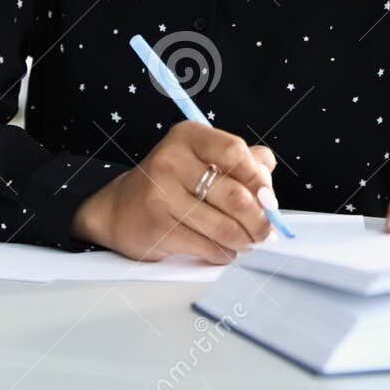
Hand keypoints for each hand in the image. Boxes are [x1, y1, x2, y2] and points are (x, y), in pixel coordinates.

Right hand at [69, 120, 276, 263]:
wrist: (120, 208)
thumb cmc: (172, 182)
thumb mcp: (202, 158)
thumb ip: (242, 162)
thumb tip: (268, 185)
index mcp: (188, 136)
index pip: (235, 151)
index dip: (259, 178)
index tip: (268, 198)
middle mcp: (172, 160)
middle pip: (235, 195)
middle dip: (259, 220)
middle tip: (265, 230)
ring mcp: (161, 194)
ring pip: (224, 227)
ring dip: (245, 240)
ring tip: (248, 241)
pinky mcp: (158, 226)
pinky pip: (208, 246)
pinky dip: (224, 253)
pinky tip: (225, 249)